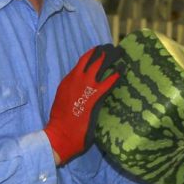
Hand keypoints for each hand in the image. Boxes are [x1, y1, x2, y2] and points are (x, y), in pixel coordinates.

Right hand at [44, 44, 123, 164]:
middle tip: (112, 48)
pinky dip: (117, 75)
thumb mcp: (65, 102)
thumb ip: (74, 94)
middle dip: (102, 52)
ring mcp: (85, 86)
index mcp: (68, 81)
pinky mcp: (94, 97)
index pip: (82, 63)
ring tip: (119, 53)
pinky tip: (124, 69)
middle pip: (91, 58)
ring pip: (100, 65)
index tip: (100, 51)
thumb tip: (83, 95)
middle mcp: (75, 79)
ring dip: (111, 57)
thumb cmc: (61, 123)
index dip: (92, 56)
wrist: (59, 135)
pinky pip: (108, 82)